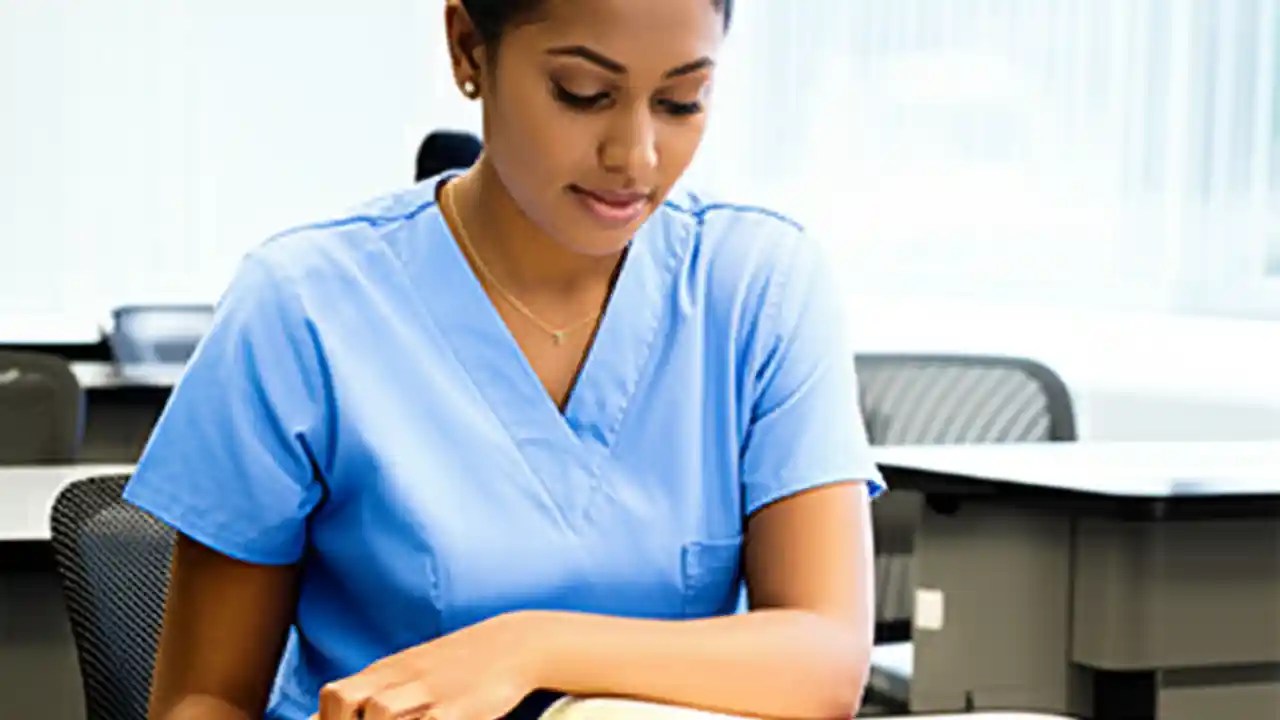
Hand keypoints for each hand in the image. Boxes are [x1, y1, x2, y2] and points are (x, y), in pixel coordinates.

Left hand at [312, 611, 550, 719]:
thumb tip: (337, 716)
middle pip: (342, 699)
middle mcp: (401, 678)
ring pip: (378, 710)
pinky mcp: (458, 707)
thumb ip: (380, 693)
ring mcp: (429, 691)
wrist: (514, 644)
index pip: (332, 697)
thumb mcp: (414, 673)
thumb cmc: (459, 666)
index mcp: (387, 672)